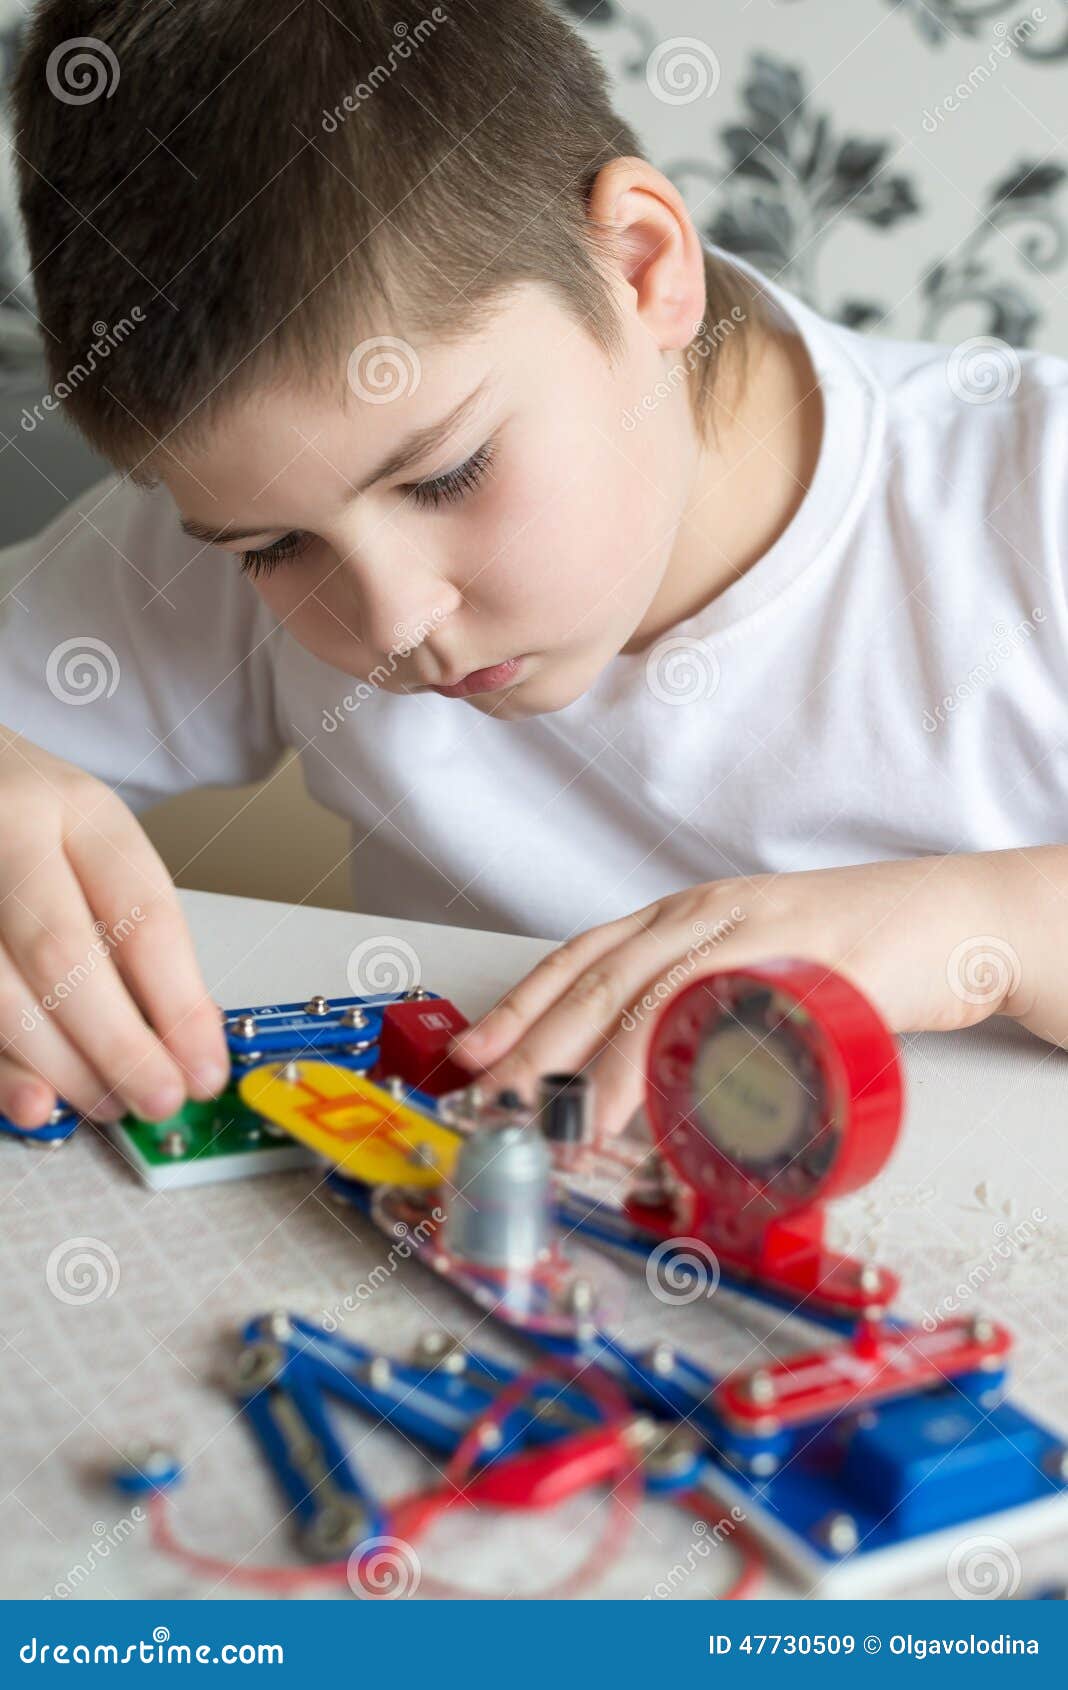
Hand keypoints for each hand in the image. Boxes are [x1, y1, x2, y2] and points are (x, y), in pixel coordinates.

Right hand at [0, 727, 230, 1128]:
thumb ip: (132, 930)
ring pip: (0, 992)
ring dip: (60, 1067)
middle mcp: (5, 835)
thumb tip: (186, 1037)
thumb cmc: (29, 816)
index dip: (180, 1006)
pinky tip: (33, 1098)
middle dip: (119, 1046)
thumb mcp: (94, 843)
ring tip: (110, 1101)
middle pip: (64, 954)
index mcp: (77, 809)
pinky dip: (2, 1067)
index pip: (142, 915)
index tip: (206, 1065)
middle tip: (160, 1096)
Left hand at [446, 853, 1014, 1137]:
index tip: (474, 1055)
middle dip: (538, 1048)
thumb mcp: (748, 962)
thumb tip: (633, 1076)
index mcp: (684, 917)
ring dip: (607, 1066)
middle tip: (497, 1103)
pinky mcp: (816, 965)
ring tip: (570, 1123)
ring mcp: (760, 936)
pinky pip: (748, 1012)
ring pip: (664, 996)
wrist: (952, 914)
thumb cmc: (849, 946)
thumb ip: (693, 1005)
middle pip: (604, 982)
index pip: (581, 958)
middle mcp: (708, 917)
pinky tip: (675, 1097)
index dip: (520, 1007)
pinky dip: (705, 1056)